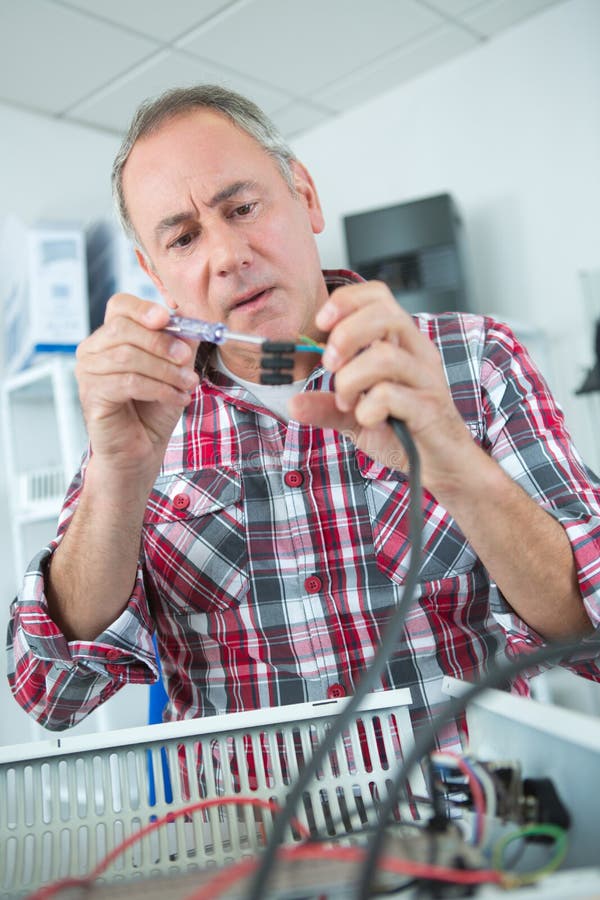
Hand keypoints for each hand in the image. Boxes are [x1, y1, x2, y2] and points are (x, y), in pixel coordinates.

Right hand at [75, 294, 198, 479]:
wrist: (143, 448)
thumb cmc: (154, 407)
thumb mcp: (175, 368)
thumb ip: (182, 341)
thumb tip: (193, 318)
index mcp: (110, 335)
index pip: (120, 305)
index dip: (143, 308)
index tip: (167, 318)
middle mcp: (92, 349)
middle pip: (123, 328)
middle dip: (161, 343)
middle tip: (187, 359)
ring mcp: (88, 372)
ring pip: (128, 356)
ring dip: (165, 370)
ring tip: (187, 384)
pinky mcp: (92, 395)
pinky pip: (128, 382)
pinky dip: (159, 389)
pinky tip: (177, 398)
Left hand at [289, 281, 475, 493]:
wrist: (442, 465)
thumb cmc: (404, 432)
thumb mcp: (356, 417)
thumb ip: (326, 407)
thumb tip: (293, 403)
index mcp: (401, 344)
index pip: (378, 296)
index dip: (346, 301)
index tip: (321, 325)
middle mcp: (417, 354)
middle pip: (384, 314)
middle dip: (346, 336)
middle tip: (330, 366)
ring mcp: (426, 380)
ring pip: (383, 356)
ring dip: (351, 380)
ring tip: (347, 402)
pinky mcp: (429, 408)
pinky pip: (391, 395)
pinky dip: (367, 409)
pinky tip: (368, 421)